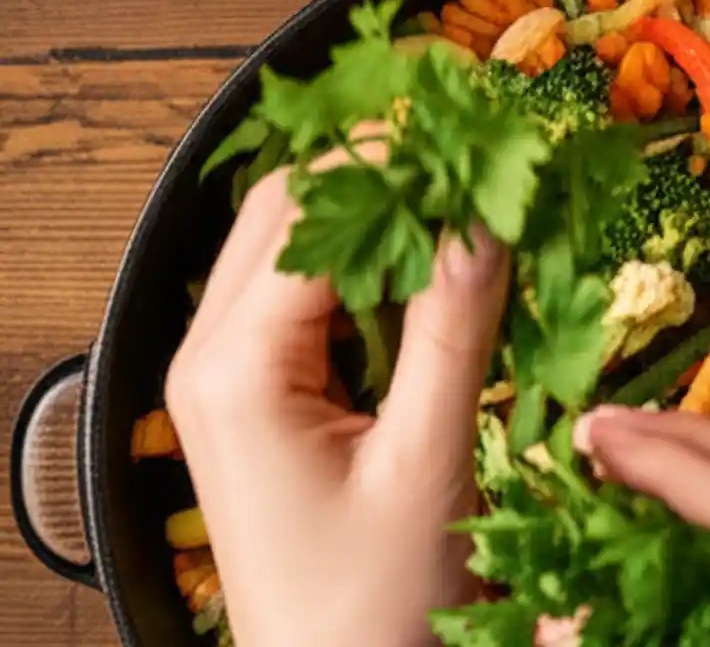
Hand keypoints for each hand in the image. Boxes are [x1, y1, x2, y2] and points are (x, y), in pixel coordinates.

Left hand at [165, 169, 509, 646]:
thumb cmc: (373, 606)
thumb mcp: (426, 462)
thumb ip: (454, 328)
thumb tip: (485, 213)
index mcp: (235, 369)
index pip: (312, 216)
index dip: (394, 159)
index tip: (473, 125)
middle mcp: (210, 358)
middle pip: (286, 213)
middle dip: (375, 168)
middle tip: (467, 144)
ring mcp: (227, 378)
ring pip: (294, 249)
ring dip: (372, 213)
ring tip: (458, 190)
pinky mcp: (257, 398)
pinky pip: (307, 301)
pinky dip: (367, 268)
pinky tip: (428, 262)